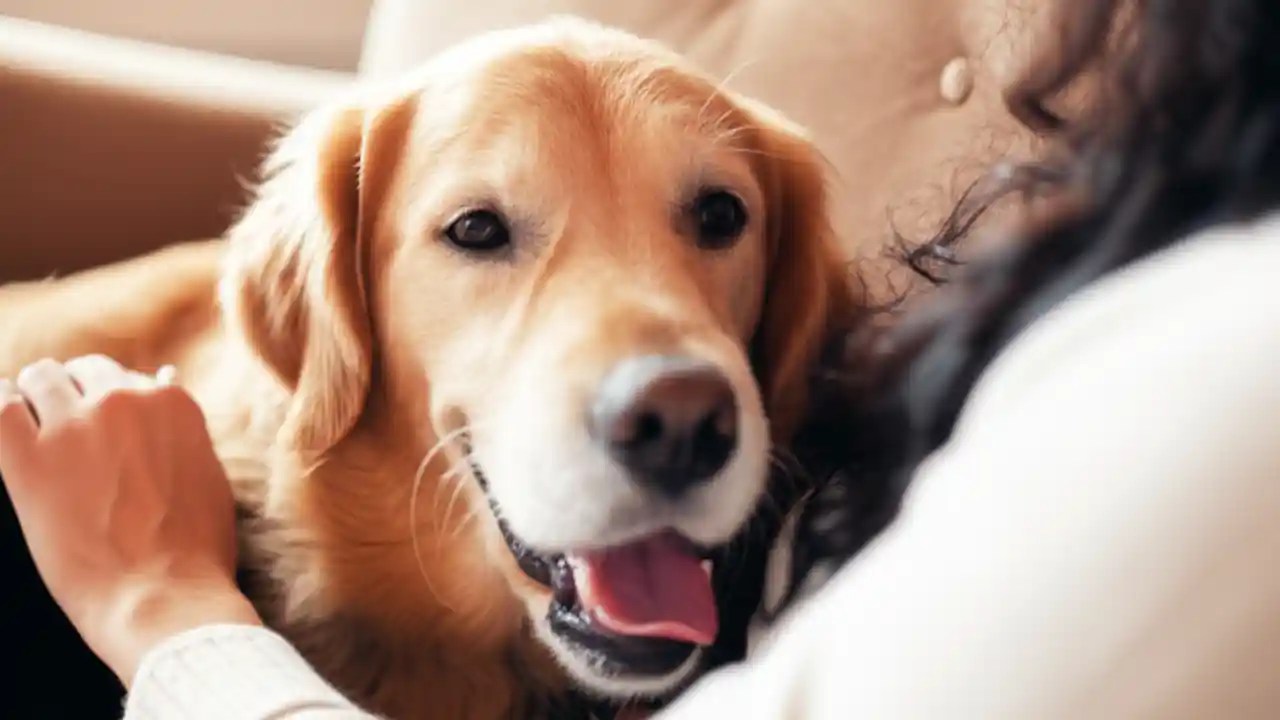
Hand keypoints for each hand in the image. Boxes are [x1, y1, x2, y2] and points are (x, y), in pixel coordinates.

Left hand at [0, 356, 259, 684]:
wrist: (162, 596)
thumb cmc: (196, 548)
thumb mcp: (206, 475)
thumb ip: (179, 428)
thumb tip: (163, 380)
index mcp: (172, 403)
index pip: (130, 377)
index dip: (113, 402)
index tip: (104, 426)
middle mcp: (125, 400)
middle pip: (85, 371)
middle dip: (76, 394)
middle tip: (69, 429)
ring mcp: (75, 426)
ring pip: (40, 379)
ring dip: (36, 398)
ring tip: (34, 427)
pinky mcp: (29, 460)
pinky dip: (3, 410)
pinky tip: (9, 429)